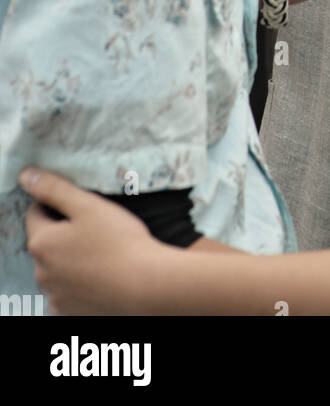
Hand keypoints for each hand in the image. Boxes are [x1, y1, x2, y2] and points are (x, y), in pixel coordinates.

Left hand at [20, 167, 166, 315]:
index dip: (57, 204)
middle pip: (46, 242)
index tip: (82, 208)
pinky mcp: (70, 311)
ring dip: (69, 259)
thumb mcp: (88, 206)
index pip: (35, 213)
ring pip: (56, 267)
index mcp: (42, 243)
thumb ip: (54, 189)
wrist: (145, 286)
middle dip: (63, 233)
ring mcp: (55, 295)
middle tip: (96, 229)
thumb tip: (25, 175)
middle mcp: (41, 273)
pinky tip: (99, 276)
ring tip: (101, 253)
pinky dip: (77, 283)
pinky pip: (66, 291)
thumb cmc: (118, 242)